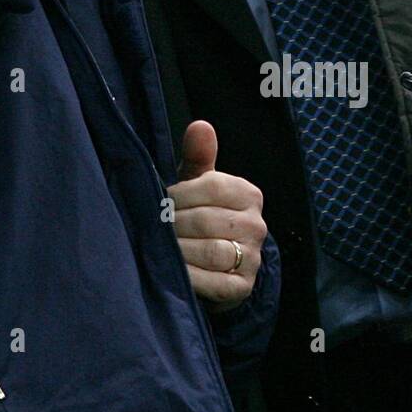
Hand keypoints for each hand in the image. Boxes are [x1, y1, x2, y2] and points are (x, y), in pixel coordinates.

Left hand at [167, 120, 266, 313]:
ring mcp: (253, 257)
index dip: (180, 194)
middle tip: (155, 227)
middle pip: (206, 220)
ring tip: (161, 247)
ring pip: (211, 252)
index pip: (212, 186)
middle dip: (174, 225)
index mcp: (248, 194)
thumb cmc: (199, 213)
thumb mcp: (197, 185)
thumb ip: (198, 156)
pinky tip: (176, 272)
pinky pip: (215, 283)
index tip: (161, 201)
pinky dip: (191, 278)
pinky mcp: (243, 286)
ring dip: (180, 251)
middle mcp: (257, 225)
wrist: (214, 265)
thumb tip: (201, 125)